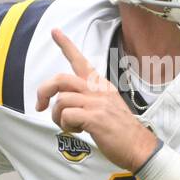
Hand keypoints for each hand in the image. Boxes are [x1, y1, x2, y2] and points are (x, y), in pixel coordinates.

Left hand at [36, 28, 158, 170]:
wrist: (139, 147)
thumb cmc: (121, 130)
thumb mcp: (107, 106)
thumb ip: (88, 99)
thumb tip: (65, 103)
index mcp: (100, 85)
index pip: (81, 61)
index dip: (66, 45)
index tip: (55, 32)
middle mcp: (98, 90)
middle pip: (61, 78)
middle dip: (44, 91)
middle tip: (40, 106)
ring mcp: (97, 103)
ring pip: (61, 100)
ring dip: (58, 117)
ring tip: (70, 126)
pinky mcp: (95, 117)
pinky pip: (67, 115)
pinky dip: (66, 126)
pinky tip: (79, 131)